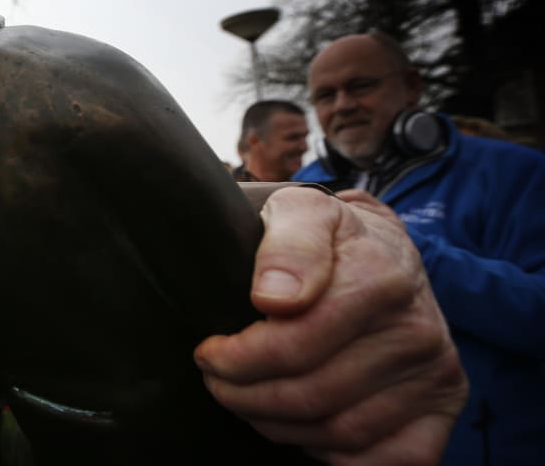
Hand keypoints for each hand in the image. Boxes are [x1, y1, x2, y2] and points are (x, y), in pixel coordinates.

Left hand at [194, 187, 466, 463]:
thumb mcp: (299, 211)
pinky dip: (336, 456)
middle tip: (217, 382)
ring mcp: (435, 371)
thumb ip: (289, 245)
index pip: (294, 345)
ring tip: (249, 401)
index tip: (208, 353)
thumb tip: (275, 299)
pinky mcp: (444, 405)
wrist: (383, 249)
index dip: (238, 359)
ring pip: (339, 433)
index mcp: (380, 278)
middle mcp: (416, 329)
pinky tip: (303, 429)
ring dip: (278, 427)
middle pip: (312, 395)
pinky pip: (390, 460)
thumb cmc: (328, 237)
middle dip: (246, 396)